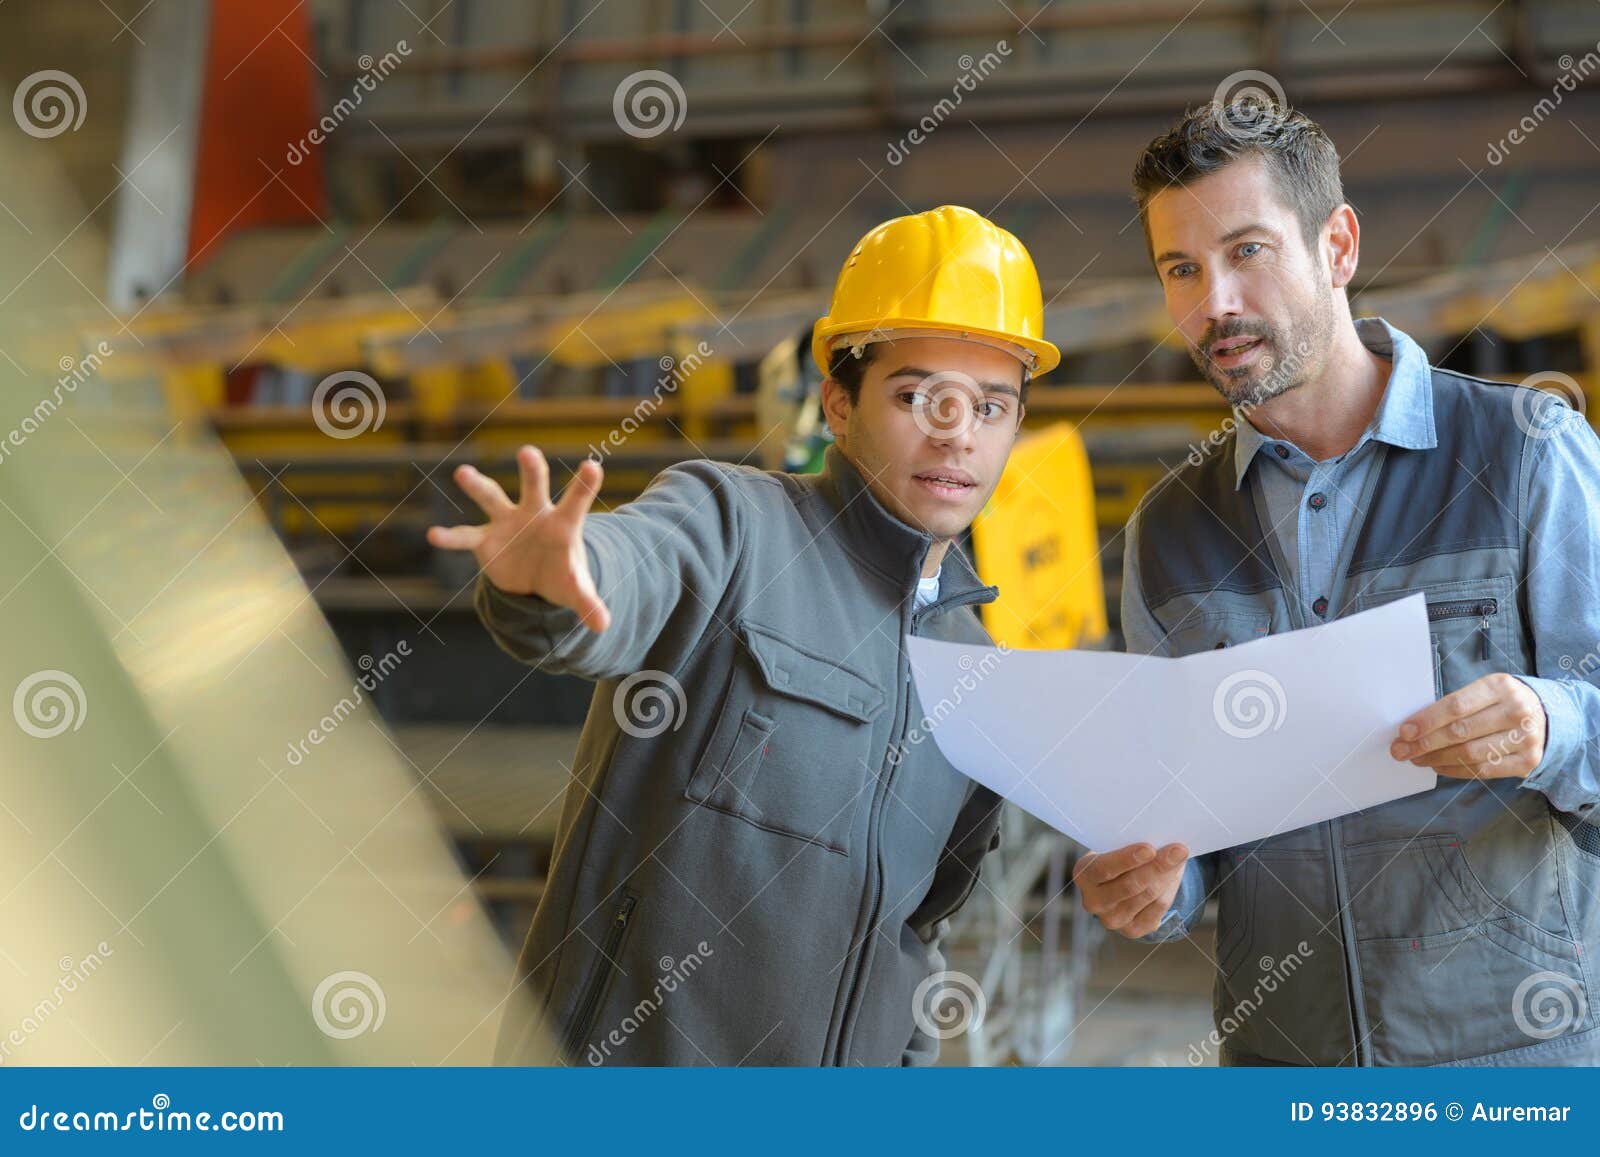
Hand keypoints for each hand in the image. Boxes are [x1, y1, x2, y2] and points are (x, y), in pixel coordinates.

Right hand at [426, 445, 610, 631]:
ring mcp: (507, 522)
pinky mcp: (485, 540)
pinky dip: (450, 538)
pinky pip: (465, 536)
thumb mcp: (576, 590)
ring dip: (478, 486)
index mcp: (563, 523)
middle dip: (531, 471)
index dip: (584, 486)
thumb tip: (603, 626)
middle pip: (533, 487)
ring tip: (463, 473)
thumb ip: (588, 603)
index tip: (593, 466)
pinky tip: (434, 535)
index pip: (576, 502)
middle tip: (528, 452)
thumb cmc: (561, 575)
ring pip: (492, 498)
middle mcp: (534, 513)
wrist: (535, 579)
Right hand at [1073, 842, 1188, 937]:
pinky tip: (1175, 874)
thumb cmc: (1118, 856)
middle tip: (1178, 850)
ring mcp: (1112, 920)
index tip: (1150, 848)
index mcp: (1083, 875)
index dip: (1127, 859)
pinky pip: (1158, 909)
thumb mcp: (1113, 846)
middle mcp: (1093, 902)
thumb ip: (1130, 843)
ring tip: (1180, 857)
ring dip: (1168, 875)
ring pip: (1148, 896)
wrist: (1118, 883)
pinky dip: (1170, 889)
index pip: (1104, 869)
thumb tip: (1160, 839)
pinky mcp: (1132, 930)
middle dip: (1157, 866)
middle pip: (1130, 886)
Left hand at [1390, 672, 1546, 778]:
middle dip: (1424, 743)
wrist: (1546, 715)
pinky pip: (1483, 770)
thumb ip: (1455, 705)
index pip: (1456, 706)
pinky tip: (1437, 766)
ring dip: (1436, 759)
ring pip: (1470, 754)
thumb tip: (1413, 726)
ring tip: (1416, 758)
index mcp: (1501, 687)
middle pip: (1460, 732)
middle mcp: (1517, 712)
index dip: (1427, 720)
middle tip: (1400, 750)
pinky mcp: (1527, 761)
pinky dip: (1455, 770)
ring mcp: (1525, 739)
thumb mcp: (1484, 690)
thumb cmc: (1501, 701)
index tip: (1404, 731)